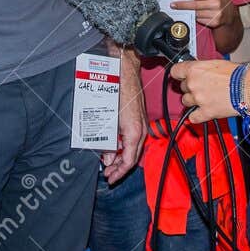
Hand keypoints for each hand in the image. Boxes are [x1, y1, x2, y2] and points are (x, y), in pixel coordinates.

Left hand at [102, 54, 144, 182]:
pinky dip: (123, 146)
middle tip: (108, 173)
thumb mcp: (108, 121)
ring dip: (120, 157)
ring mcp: (141, 125)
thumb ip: (108, 142)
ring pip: (133, 148)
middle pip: (132, 157)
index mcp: (135, 132)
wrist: (126, 72)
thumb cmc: (117, 92)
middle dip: (119, 167)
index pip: (129, 160)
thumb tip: (107, 158)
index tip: (111, 178)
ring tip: (108, 162)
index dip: (119, 172)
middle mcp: (141, 130)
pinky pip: (132, 138)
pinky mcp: (138, 119)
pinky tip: (113, 146)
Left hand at [170, 58, 244, 120]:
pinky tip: (202, 111)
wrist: (247, 86)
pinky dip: (196, 116)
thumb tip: (198, 71)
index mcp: (194, 69)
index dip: (179, 74)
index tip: (182, 76)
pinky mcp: (205, 112)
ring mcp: (198, 99)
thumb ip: (202, 68)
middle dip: (190, 88)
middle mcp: (193, 84)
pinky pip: (193, 117)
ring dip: (194, 100)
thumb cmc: (236, 74)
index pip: (175, 71)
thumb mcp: (215, 64)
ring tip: (205, 98)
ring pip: (186, 101)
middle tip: (202, 87)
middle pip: (182, 87)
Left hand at [173, 0, 232, 28]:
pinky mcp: (214, 22)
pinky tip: (194, 15)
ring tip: (183, 10)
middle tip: (173, 6)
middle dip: (182, 6)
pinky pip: (200, 20)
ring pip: (196, 14)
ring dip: (189, 12)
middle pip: (195, 5)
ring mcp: (215, 14)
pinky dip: (196, 17)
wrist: (230, 13)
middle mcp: (215, 4)